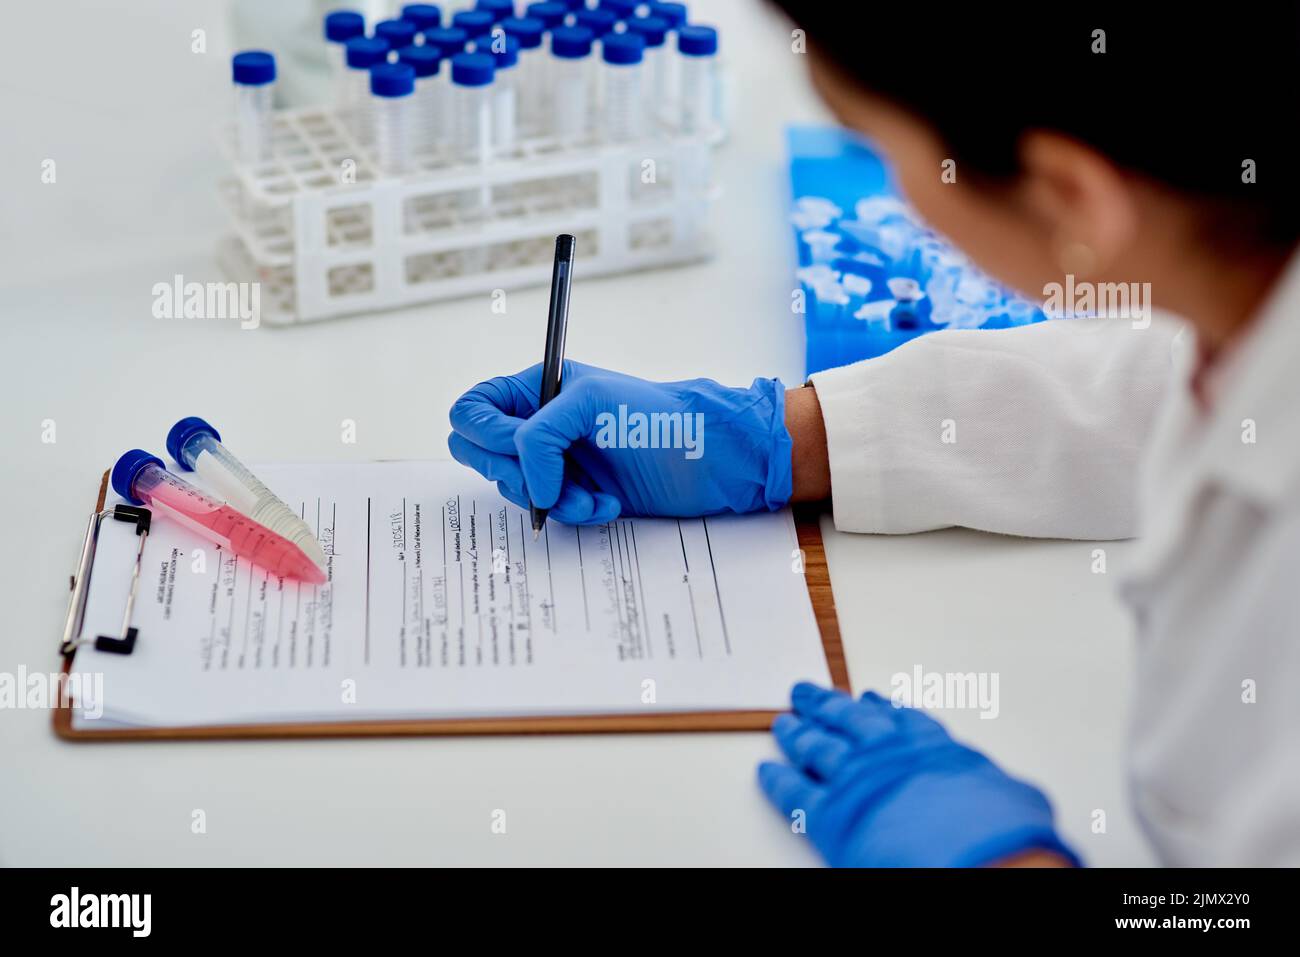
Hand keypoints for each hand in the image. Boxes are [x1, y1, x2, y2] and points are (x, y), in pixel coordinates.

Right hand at [448, 361, 792, 522]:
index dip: (485, 432)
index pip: (473, 410)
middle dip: (511, 472)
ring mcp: (555, 462)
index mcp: (536, 389)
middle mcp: (539, 424)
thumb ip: (538, 435)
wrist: (708, 459)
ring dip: (551, 498)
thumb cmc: (656, 416)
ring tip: (591, 496)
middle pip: (480, 454)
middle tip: (543, 477)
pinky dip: (575, 513)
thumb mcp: (590, 404)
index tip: (517, 444)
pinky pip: (548, 513)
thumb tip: (527, 486)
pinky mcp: (575, 495)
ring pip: (514, 489)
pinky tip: (607, 505)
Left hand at [758, 684, 1080, 867]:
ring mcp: (856, 779)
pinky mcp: (829, 814)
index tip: (869, 697)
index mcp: (932, 746)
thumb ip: (999, 788)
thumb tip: (1012, 797)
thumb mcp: (1016, 799)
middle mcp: (888, 753)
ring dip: (797, 732)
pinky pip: (793, 792)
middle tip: (806, 692)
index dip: (882, 708)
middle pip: (849, 720)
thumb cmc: (1000, 832)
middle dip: (826, 705)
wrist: (971, 858)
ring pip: (816, 746)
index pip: (902, 719)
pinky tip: (766, 770)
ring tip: (784, 722)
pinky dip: (777, 779)